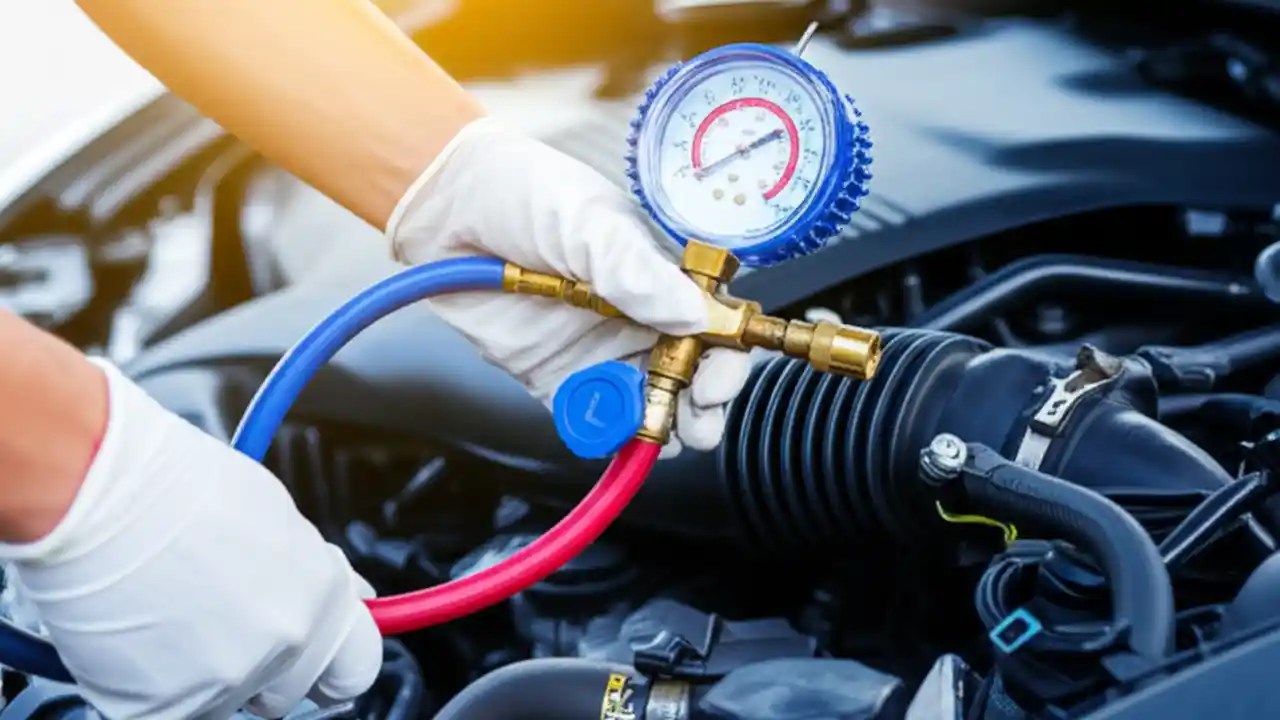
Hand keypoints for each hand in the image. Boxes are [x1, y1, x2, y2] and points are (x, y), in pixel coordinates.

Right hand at [0, 362, 381, 718]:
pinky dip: (151, 689)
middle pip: (289, 691)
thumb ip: (315, 574)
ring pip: (227, 702)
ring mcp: (223, 680)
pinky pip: (168, 715)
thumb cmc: (171, 486)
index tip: (319, 659)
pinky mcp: (159, 708)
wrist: (92, 491)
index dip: (332, 663)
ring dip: (205, 674)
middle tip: (217, 620)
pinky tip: (138, 636)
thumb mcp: (275, 515)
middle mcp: (284, 642)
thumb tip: (355, 598)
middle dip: (264, 666)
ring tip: (169, 613)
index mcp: (320, 593)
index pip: (357, 666)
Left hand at [385, 118, 752, 454]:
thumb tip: (691, 314)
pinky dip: (608, 433)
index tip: (719, 375)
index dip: (725, 356)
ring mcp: (598, 351)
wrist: (448, 207)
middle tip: (699, 412)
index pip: (712, 325)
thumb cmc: (525, 192)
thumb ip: (636, 271)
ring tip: (666, 430)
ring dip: (665, 424)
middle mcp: (637, 318)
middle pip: (690, 374)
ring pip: (650, 405)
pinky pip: (592, 419)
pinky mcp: (556, 378)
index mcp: (658, 276)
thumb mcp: (588, 220)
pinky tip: (612, 428)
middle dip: (703, 403)